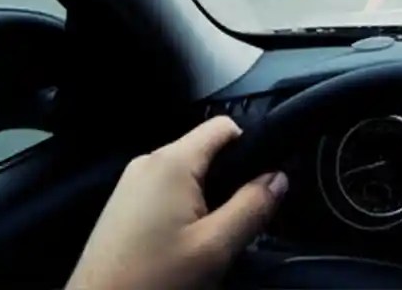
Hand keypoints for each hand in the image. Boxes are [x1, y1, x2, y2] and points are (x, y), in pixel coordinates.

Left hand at [67, 116, 287, 289]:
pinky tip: (184, 243)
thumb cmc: (156, 277)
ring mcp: (131, 182)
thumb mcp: (215, 247)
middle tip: (240, 221)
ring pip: (187, 174)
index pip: (224, 127)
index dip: (252, 146)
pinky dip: (184, 208)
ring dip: (207, 198)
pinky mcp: (122, 204)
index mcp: (172, 161)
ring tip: (212, 237)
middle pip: (206, 151)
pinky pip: (166, 190)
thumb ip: (252, 207)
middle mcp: (148, 161)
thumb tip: (279, 176)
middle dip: (229, 180)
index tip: (264, 183)